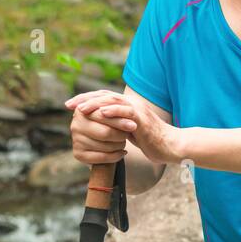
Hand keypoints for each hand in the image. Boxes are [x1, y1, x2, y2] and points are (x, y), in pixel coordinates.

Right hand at [65, 90, 129, 165]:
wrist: (105, 136)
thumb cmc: (109, 119)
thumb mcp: (108, 108)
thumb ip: (109, 102)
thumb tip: (89, 104)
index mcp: (82, 111)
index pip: (103, 116)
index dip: (119, 121)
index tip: (133, 125)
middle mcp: (75, 125)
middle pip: (105, 133)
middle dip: (121, 135)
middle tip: (128, 134)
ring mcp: (76, 140)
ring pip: (105, 146)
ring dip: (120, 145)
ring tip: (123, 141)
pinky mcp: (78, 154)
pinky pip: (101, 158)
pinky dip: (115, 156)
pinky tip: (122, 152)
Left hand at [67, 89, 182, 164]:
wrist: (170, 146)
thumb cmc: (151, 142)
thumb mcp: (130, 131)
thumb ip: (117, 125)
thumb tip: (102, 126)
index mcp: (126, 106)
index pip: (103, 98)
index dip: (86, 99)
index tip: (71, 105)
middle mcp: (131, 104)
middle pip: (105, 95)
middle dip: (85, 99)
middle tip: (69, 105)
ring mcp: (137, 110)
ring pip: (114, 100)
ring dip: (96, 104)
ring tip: (81, 108)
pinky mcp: (143, 118)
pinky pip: (127, 111)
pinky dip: (114, 110)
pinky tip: (101, 113)